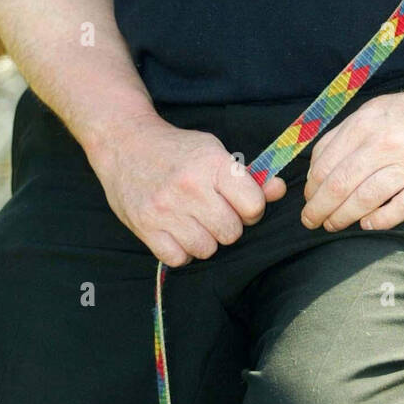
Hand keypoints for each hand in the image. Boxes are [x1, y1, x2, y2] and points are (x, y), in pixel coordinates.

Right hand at [88, 111, 286, 266]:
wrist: (125, 144)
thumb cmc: (177, 149)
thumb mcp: (214, 151)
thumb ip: (248, 176)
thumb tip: (277, 190)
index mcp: (212, 164)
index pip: (253, 206)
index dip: (252, 208)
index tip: (240, 202)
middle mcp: (190, 188)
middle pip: (232, 232)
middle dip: (229, 225)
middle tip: (215, 211)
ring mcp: (166, 210)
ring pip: (207, 249)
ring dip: (206, 240)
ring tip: (195, 220)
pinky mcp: (145, 228)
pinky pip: (179, 259)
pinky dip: (182, 250)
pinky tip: (178, 231)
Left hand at [300, 78, 403, 233]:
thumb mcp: (372, 111)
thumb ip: (343, 134)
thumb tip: (315, 167)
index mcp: (364, 124)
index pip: (325, 164)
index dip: (311, 187)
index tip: (308, 199)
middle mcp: (383, 144)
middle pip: (340, 185)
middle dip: (319, 209)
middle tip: (311, 221)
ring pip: (364, 198)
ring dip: (343, 217)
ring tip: (333, 225)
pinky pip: (401, 207)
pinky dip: (380, 220)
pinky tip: (368, 224)